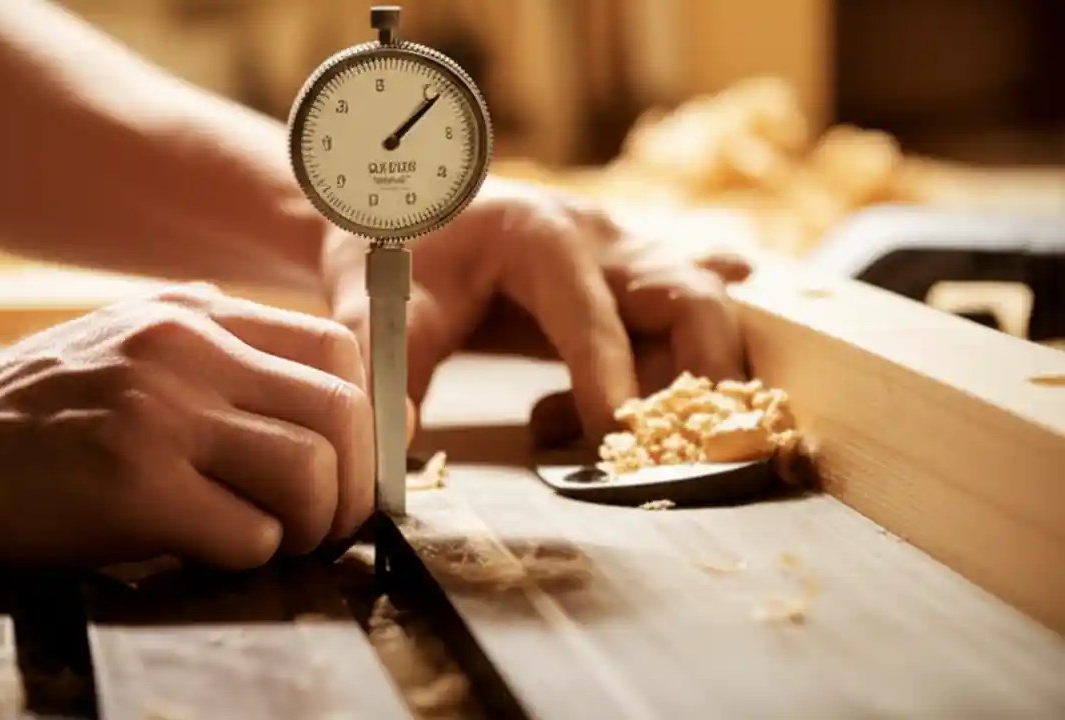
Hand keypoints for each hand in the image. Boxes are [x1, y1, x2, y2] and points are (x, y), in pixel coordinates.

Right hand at [0, 283, 373, 568]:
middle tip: (325, 519)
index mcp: (193, 311)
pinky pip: (251, 536)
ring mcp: (159, 415)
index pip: (339, 347)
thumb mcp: (130, 341)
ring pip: (311, 473)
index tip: (350, 462)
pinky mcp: (132, 489)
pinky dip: (248, 557)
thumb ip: (222, 355)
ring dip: (310, 526)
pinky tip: (206, 549)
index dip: (366, 415)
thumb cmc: (34, 410)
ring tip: (272, 538)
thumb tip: (334, 402)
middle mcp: (185, 349)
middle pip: (344, 412)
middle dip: (354, 482)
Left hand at [323, 179, 749, 445]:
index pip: (590, 312)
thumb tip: (398, 434)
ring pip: (703, 313)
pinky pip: (693, 315)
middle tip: (680, 443)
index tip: (613, 436)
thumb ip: (388, 369)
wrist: (410, 202)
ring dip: (689, 381)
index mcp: (541, 235)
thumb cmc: (401, 246)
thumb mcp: (380, 302)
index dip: (607, 376)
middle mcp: (600, 240)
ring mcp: (626, 258)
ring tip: (615, 431)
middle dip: (704, 371)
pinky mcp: (632, 283)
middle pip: (690, 296)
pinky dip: (700, 358)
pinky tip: (682, 396)